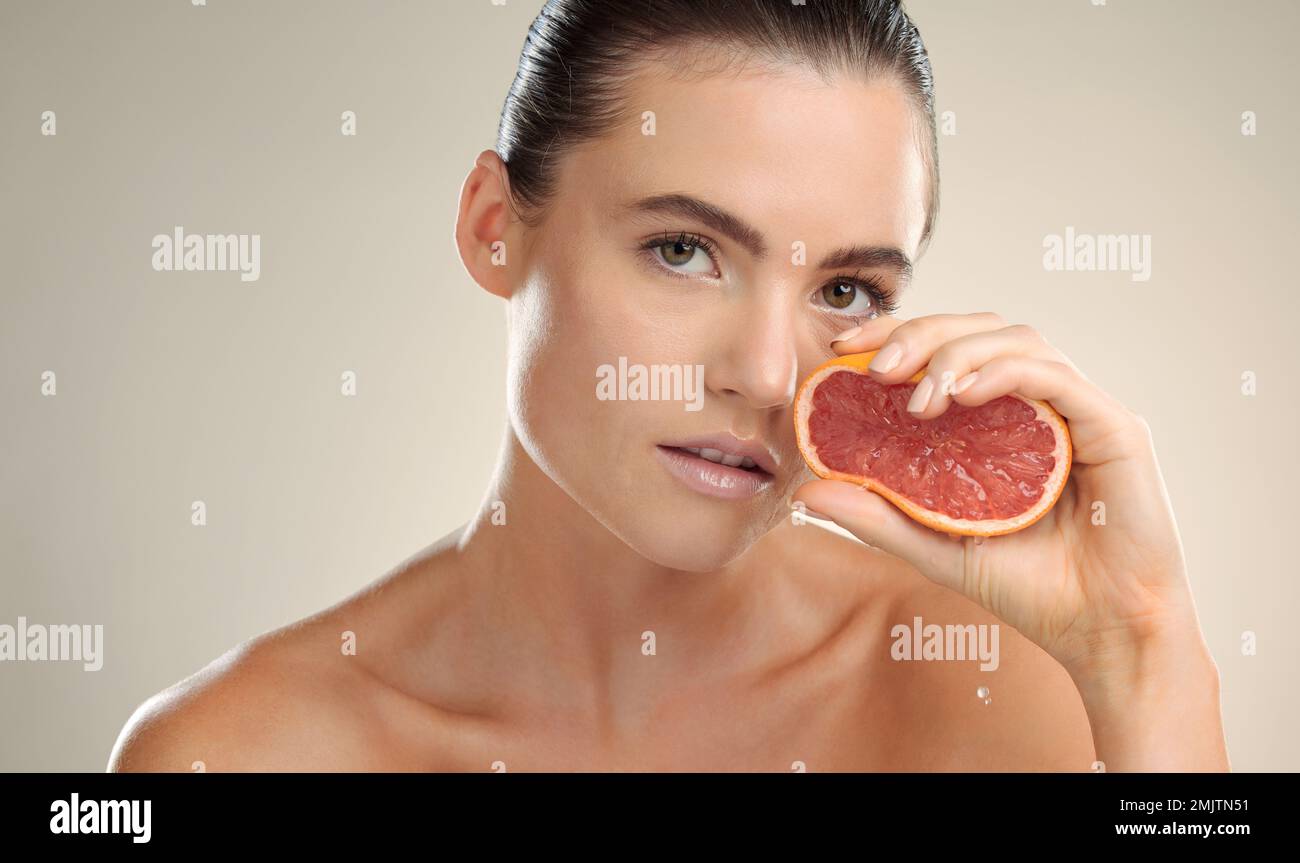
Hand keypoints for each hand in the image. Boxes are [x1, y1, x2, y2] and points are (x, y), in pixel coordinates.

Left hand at [792, 312, 1227, 768]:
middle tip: (875, 367)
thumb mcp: (936, 547)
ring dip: (958, 354)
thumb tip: (806, 490)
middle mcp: (1042, 401)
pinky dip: (1004, 372)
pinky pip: (1056, 377)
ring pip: (1017, 340)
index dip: (898, 335)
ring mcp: (1080, 410)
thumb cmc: (1030, 587)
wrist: (1102, 634)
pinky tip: (963, 392)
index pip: (949, 348)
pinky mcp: (1114, 428)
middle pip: (980, 328)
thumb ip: (877, 515)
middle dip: (921, 334)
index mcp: (1002, 417)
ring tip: (917, 395)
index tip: (844, 351)